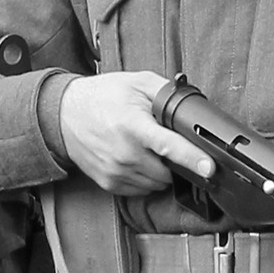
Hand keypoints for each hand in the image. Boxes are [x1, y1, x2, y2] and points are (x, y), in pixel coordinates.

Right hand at [55, 71, 212, 196]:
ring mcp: (115, 171)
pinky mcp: (109, 183)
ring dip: (160, 170)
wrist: (63, 115)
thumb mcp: (136, 83)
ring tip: (146, 149)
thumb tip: (192, 109)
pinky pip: (141, 190)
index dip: (193, 158)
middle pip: (168, 171)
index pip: (169, 146)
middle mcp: (124, 153)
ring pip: (157, 183)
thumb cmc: (101, 97)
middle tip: (162, 142)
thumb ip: (166, 92)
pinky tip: (135, 159)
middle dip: (174, 160)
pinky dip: (145, 178)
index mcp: (133, 126)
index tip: (210, 168)